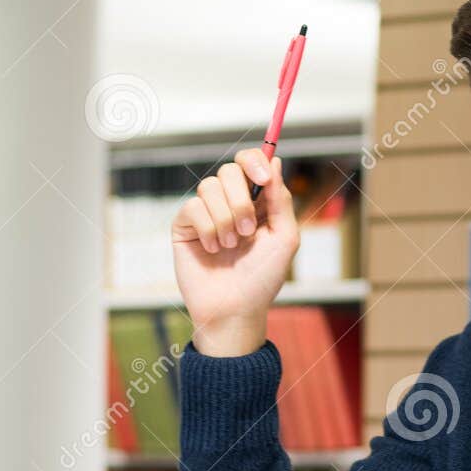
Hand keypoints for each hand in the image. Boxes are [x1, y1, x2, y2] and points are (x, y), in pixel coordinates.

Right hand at [170, 149, 297, 355]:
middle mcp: (231, 202)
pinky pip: (192, 207)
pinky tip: (213, 250)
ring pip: (209, 187)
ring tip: (231, 246)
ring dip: (225, 219)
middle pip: (229, 170)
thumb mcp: (284, 237)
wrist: (235, 308)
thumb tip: (275, 161)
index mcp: (258, 202)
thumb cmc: (263, 277)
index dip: (255, 162)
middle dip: (241, 201)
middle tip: (247, 231)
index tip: (263, 179)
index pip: (251, 163)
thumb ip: (281, 199)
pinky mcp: (185, 226)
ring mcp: (206, 213)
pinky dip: (208, 230)